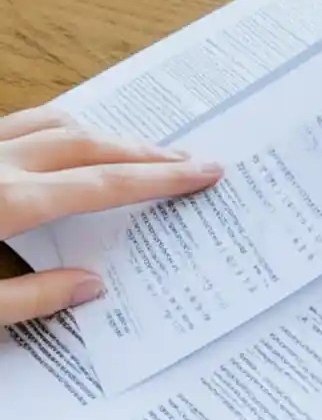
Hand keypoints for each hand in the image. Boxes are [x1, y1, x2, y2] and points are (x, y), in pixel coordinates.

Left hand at [0, 105, 222, 324]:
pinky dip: (56, 127)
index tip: (204, 172)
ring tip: (138, 150)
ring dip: (103, 136)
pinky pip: (22, 122)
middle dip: (145, 153)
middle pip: (89, 145)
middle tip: (188, 161)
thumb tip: (91, 286)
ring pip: (54, 124)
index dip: (160, 179)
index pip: (104, 185)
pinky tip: (67, 141)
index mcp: (7, 202)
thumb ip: (28, 297)